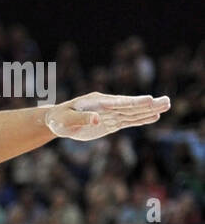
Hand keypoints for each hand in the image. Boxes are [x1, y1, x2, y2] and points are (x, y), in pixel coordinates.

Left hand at [44, 92, 169, 141]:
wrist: (57, 121)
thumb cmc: (59, 119)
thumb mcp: (66, 120)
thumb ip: (81, 119)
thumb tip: (98, 120)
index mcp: (95, 102)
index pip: (117, 103)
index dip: (133, 102)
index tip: (148, 100)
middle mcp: (106, 106)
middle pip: (129, 106)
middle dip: (147, 105)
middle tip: (166, 101)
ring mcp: (109, 114)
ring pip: (132, 113)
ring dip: (148, 111)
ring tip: (166, 106)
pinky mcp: (110, 123)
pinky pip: (127, 121)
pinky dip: (140, 120)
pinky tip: (154, 117)